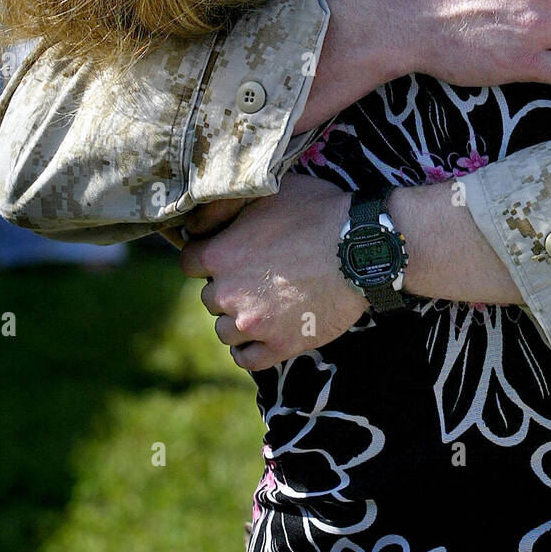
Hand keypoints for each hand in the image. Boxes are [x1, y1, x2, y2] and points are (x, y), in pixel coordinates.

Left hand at [179, 174, 360, 370]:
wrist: (362, 248)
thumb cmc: (319, 212)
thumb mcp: (269, 192)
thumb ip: (224, 206)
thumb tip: (195, 224)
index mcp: (222, 254)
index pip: (189, 262)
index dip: (206, 256)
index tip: (225, 254)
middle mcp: (230, 293)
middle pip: (209, 298)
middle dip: (227, 288)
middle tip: (256, 276)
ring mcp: (254, 323)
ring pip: (225, 331)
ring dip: (238, 319)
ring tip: (263, 305)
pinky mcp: (280, 346)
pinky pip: (247, 359)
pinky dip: (250, 349)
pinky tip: (263, 334)